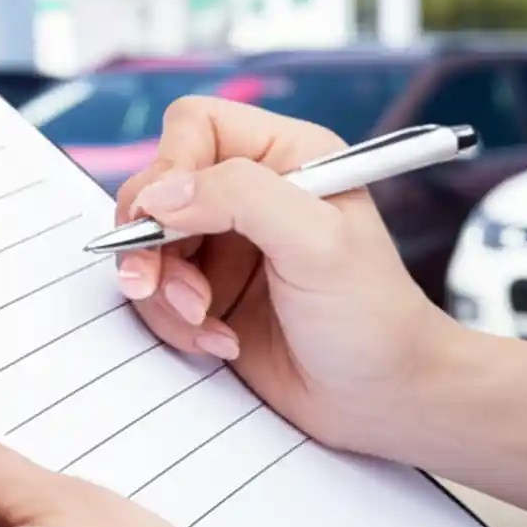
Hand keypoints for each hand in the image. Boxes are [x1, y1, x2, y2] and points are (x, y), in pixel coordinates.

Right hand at [114, 96, 461, 458]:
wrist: (380, 399)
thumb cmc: (372, 317)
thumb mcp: (317, 244)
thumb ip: (239, 199)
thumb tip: (160, 195)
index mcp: (284, 156)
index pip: (194, 126)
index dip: (168, 167)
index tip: (163, 221)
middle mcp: (248, 193)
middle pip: (155, 188)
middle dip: (152, 242)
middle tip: (155, 284)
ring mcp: (223, 245)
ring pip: (147, 245)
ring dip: (163, 292)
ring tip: (205, 323)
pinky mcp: (208, 293)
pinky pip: (155, 293)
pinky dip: (172, 322)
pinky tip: (218, 341)